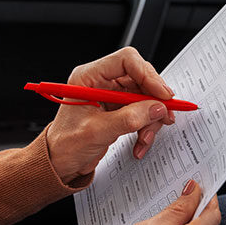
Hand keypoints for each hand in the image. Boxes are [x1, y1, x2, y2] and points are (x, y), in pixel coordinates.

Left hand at [46, 47, 176, 183]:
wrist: (61, 163)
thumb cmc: (66, 145)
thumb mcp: (97, 132)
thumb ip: (128, 119)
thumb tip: (156, 108)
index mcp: (89, 77)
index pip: (126, 61)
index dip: (148, 75)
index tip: (162, 94)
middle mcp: (102, 82)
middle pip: (140, 77)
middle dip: (154, 100)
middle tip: (165, 115)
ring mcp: (112, 95)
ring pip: (146, 96)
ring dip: (151, 118)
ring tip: (145, 137)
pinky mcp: (119, 109)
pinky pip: (143, 111)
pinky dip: (146, 126)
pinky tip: (140, 142)